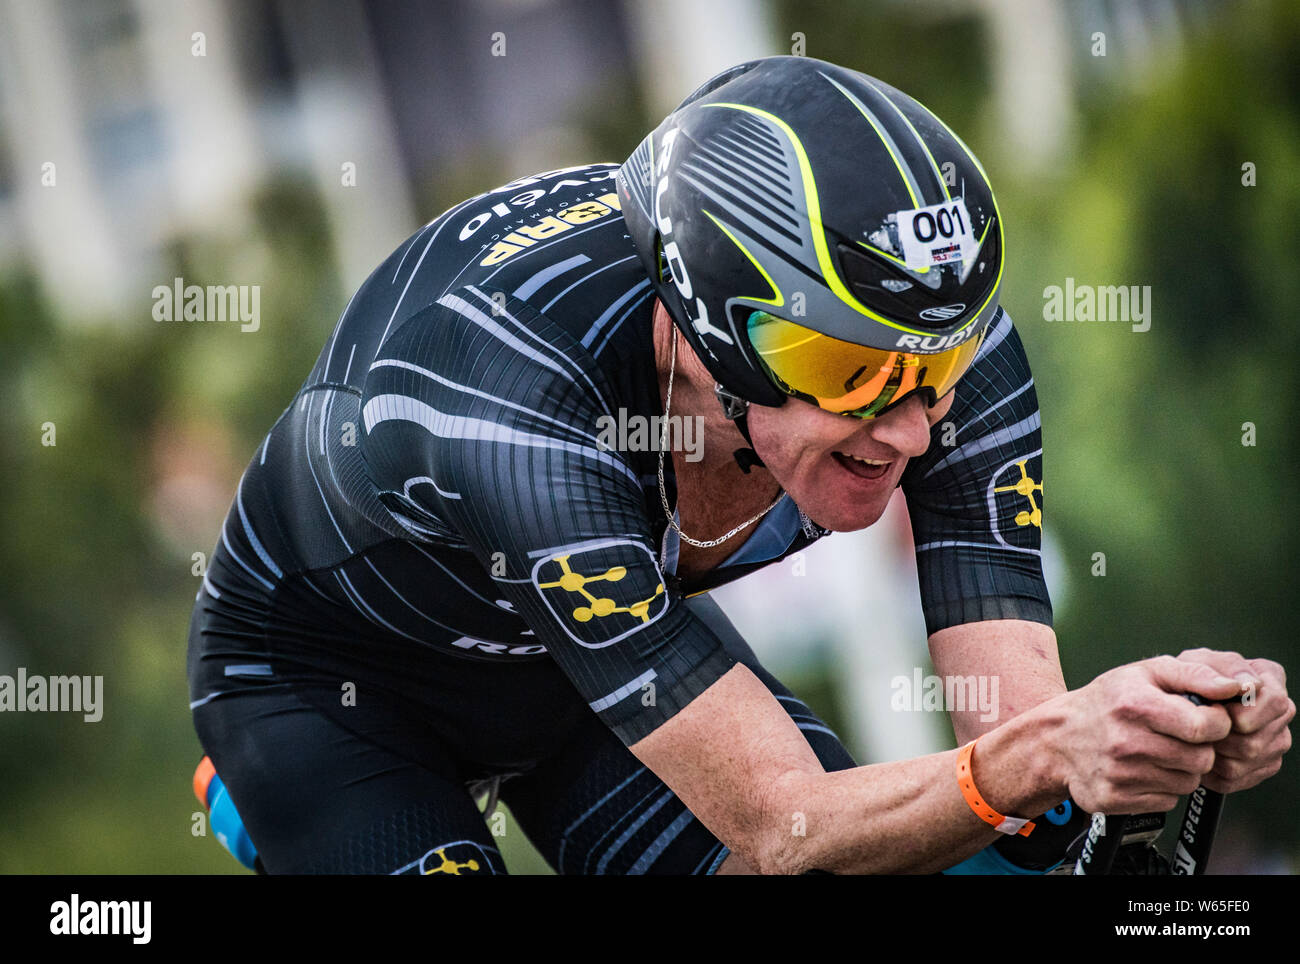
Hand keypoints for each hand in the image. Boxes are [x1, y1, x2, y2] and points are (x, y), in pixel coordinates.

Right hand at [1059, 656, 1241, 813]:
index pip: (1204, 727)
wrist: (1058, 737)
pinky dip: (1162, 787)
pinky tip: (1143, 770)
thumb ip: (1195, 675)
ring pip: (1188, 782)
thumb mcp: (1146, 673)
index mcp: (1136, 705)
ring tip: (1156, 751)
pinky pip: (1168, 801)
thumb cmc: (1107, 702)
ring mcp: (1120, 774)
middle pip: (1201, 759)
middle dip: (1198, 748)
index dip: (1215, 723)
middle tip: (1176, 736)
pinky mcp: (1115, 799)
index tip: (1205, 719)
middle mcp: (1126, 742)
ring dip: (1181, 769)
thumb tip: (1236, 687)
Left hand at [1175, 648, 1293, 793]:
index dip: (1242, 712)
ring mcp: (1275, 741)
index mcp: (1270, 679)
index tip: (1217, 709)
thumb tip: (1251, 685)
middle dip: (1219, 735)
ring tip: (1197, 737)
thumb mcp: (1196, 661)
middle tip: (1198, 726)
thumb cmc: (1186, 679)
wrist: (1173, 705)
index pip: (1274, 702)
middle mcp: (1281, 712)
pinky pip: (1234, 780)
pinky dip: (1210, 770)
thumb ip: (1224, 667)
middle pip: (1255, 740)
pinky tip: (1202, 751)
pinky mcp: (1262, 767)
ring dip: (1212, 752)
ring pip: (1244, 762)